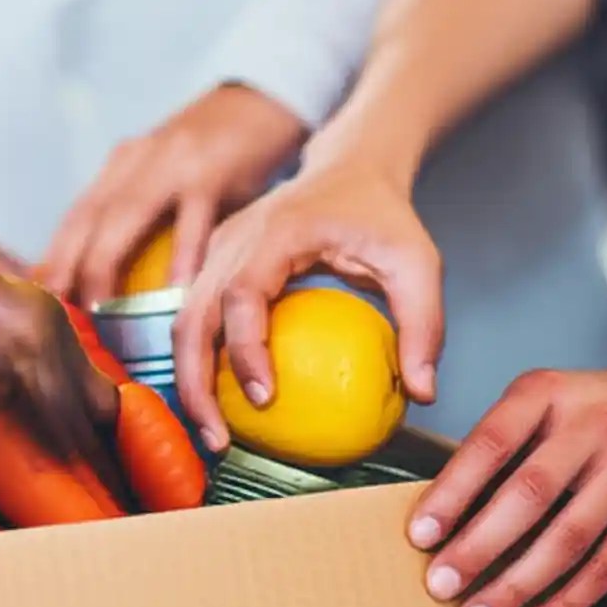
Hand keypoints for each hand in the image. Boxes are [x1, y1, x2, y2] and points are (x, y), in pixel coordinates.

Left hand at [41, 84, 304, 307]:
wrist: (267, 97)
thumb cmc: (218, 153)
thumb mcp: (169, 177)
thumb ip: (142, 216)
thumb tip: (116, 278)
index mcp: (122, 167)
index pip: (75, 220)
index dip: (51, 262)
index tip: (35, 307)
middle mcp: (136, 162)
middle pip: (88, 220)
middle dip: (64, 269)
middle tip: (51, 322)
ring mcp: (172, 161)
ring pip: (125, 217)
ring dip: (105, 267)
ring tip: (96, 316)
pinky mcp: (212, 168)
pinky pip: (192, 219)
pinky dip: (181, 255)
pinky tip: (175, 292)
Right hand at [171, 154, 442, 451]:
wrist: (348, 166)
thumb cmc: (383, 216)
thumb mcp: (418, 262)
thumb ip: (424, 324)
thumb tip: (422, 393)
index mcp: (275, 233)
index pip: (242, 294)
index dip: (245, 349)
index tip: (264, 399)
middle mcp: (233, 241)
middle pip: (191, 317)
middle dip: (194, 383)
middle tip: (218, 440)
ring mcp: (216, 251)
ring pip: (182, 322)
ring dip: (189, 380)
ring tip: (214, 432)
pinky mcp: (213, 265)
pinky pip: (194, 318)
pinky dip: (199, 362)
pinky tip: (220, 403)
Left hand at [407, 368, 606, 606]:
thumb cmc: (570, 413)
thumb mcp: (527, 404)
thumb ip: (487, 448)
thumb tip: (434, 517)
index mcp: (544, 393)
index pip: (491, 444)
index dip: (453, 493)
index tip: (419, 535)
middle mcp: (593, 425)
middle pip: (530, 494)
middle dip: (479, 547)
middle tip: (440, 585)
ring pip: (570, 538)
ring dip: (518, 585)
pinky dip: (565, 601)